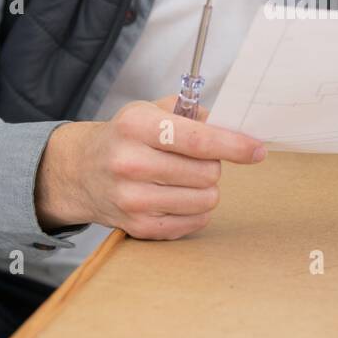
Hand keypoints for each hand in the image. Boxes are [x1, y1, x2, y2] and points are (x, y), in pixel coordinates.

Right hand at [35, 96, 265, 238]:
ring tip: (184, 178)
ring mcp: (132, 199)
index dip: (234, 145)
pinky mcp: (138, 227)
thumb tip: (235, 128)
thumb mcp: (151, 110)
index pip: (198, 140)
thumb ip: (194, 114)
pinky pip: (194, 222)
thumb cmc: (125, 137)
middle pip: (207, 172)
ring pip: (205, 200)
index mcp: (136, 126)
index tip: (257, 149)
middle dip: (212, 165)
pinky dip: (195, 210)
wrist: (80, 171)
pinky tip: (177, 196)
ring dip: (205, 189)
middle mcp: (130, 163)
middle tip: (195, 160)